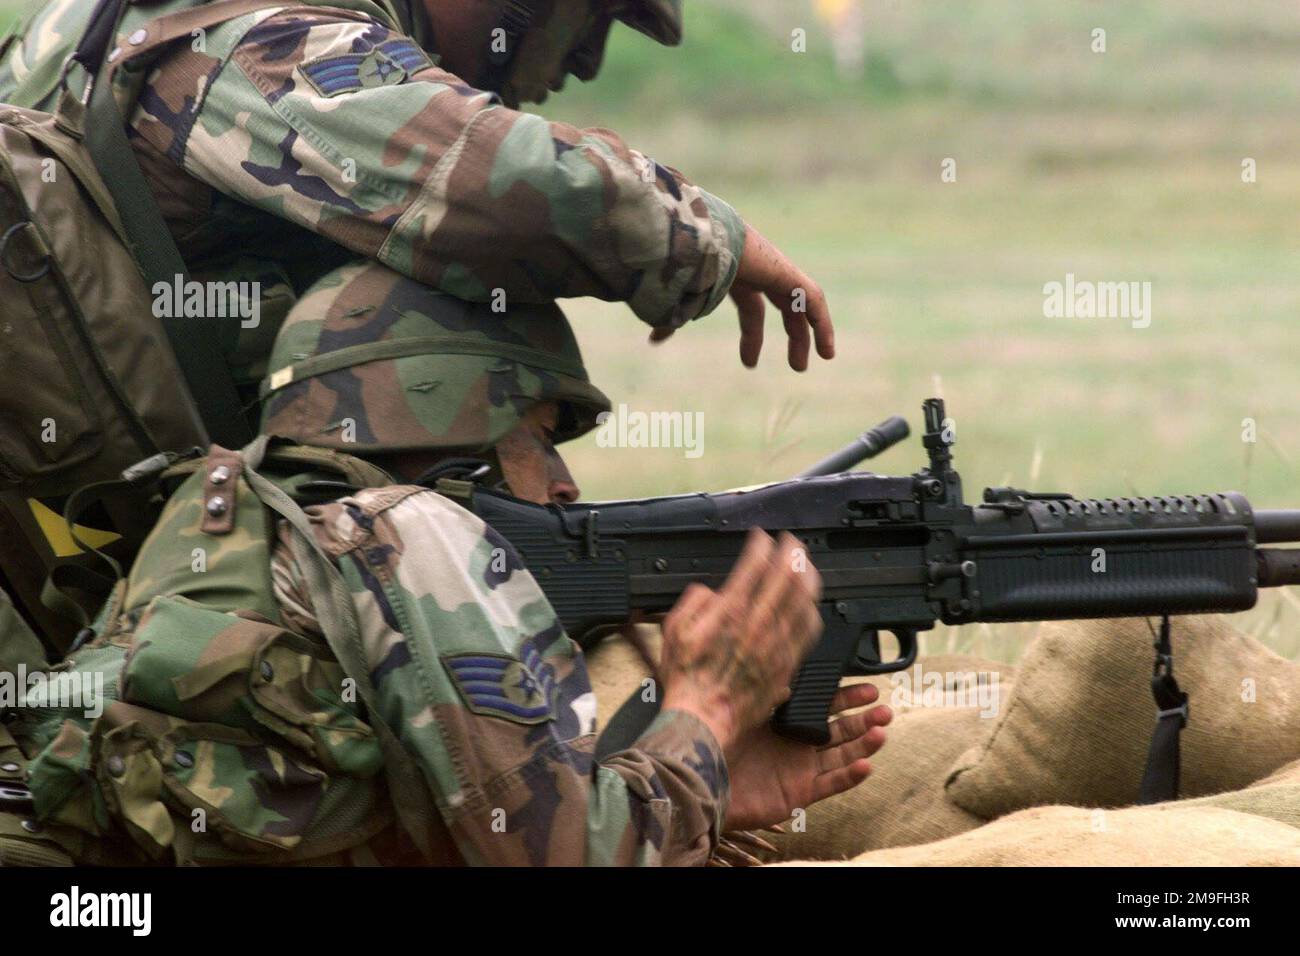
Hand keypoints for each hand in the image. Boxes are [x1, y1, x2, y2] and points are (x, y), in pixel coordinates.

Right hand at [649, 224, 834, 370]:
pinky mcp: (784, 270)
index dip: (751, 336)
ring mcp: (772, 266)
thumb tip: (654, 340)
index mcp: (732, 271)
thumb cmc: (673, 264)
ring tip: (810, 363)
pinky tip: (826, 351)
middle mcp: (756, 267)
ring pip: (800, 302)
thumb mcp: (676, 297)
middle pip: (780, 303)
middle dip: (790, 332)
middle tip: (797, 365)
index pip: (749, 305)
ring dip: (807, 333)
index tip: (749, 364)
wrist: (685, 235)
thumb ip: (671, 318)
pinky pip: (812, 299)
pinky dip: (822, 324)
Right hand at [659, 529, 822, 752]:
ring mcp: (776, 644)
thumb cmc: (687, 679)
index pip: (754, 566)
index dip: (761, 546)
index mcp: (730, 611)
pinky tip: (810, 605)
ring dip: (807, 577)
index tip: (762, 538)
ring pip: (802, 600)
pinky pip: (808, 631)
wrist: (703, 718)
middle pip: (786, 577)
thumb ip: (693, 601)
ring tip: (807, 565)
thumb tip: (709, 591)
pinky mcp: (787, 663)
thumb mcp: (674, 630)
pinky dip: (811, 610)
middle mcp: (758, 624)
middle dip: (792, 553)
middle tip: (793, 543)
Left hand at [722, 682, 892, 831]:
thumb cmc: (718, 742)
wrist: (703, 781)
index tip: (870, 689)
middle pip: (840, 730)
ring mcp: (800, 768)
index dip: (848, 698)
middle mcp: (797, 744)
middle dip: (863, 719)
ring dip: (863, 745)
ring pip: (841, 755)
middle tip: (884, 710)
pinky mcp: (800, 792)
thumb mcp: (746, 709)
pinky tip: (866, 765)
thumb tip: (794, 682)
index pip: (825, 706)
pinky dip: (850, 776)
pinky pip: (831, 784)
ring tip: (881, 733)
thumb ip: (772, 695)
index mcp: (786, 721)